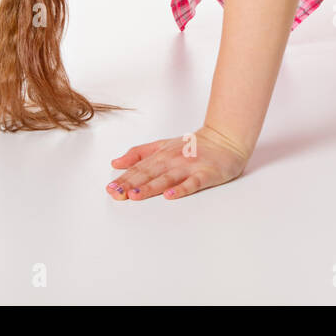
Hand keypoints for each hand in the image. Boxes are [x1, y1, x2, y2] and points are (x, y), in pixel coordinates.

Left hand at [107, 125, 250, 200]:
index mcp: (160, 155)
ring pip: (166, 179)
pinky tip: (170, 196)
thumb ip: (138, 154)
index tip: (110, 189)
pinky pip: (192, 183)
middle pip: (149, 174)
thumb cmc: (193, 146)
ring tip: (135, 195)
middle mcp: (172, 161)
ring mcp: (188, 167)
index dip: (124, 179)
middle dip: (131, 184)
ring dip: (150, 187)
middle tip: (116, 194)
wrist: (225, 139)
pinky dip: (181, 190)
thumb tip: (115, 163)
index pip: (139, 169)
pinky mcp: (205, 174)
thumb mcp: (162, 145)